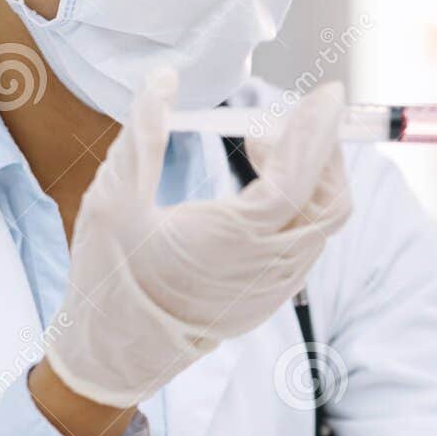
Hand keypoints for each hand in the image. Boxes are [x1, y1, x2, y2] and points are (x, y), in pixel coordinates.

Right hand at [42, 74, 351, 418]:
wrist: (111, 357)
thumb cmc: (108, 280)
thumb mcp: (112, 199)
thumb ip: (143, 133)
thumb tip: (163, 78)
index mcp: (234, 241)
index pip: (299, 179)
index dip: (317, 132)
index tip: (328, 93)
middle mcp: (266, 269)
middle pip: (327, 203)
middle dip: (321, 150)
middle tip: (287, 116)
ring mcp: (272, 289)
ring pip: (321, 226)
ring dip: (309, 178)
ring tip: (261, 146)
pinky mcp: (267, 299)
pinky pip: (304, 246)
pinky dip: (299, 207)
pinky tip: (260, 188)